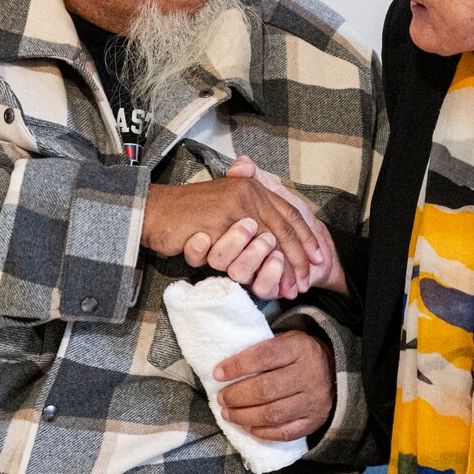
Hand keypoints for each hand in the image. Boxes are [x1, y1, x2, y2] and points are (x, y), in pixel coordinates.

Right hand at [146, 166, 328, 297]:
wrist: (154, 210)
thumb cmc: (187, 211)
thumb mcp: (225, 206)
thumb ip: (249, 212)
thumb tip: (275, 236)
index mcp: (252, 186)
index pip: (289, 212)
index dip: (306, 236)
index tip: (319, 257)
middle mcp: (247, 192)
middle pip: (286, 228)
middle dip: (300, 257)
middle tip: (309, 280)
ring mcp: (234, 207)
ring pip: (270, 242)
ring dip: (281, 268)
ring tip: (291, 287)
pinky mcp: (219, 224)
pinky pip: (246, 253)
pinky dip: (258, 272)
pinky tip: (266, 285)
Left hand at [213, 328, 334, 442]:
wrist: (335, 370)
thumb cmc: (299, 355)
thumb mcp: (286, 341)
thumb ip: (262, 350)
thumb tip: (226, 369)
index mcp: (300, 349)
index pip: (263, 357)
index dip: (237, 367)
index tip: (218, 374)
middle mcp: (310, 375)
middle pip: (265, 390)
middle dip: (236, 396)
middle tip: (222, 398)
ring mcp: (314, 400)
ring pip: (272, 414)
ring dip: (244, 416)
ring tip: (228, 413)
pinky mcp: (314, 421)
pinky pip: (285, 433)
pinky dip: (262, 432)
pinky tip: (248, 426)